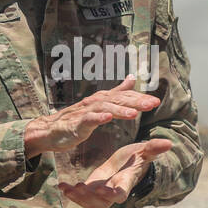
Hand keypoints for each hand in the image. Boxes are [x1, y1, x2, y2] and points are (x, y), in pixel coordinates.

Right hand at [24, 75, 159, 156]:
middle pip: (118, 100)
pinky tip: (107, 119)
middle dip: (136, 101)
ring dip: (119, 110)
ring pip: (105, 108)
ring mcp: (85, 112)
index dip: (140, 98)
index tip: (156, 101)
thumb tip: (132, 78)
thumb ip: (117, 92)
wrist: (51, 130)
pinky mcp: (76, 123)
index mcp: (103, 99)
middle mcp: (95, 102)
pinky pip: (88, 119)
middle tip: (152, 104)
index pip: (124, 97)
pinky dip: (98, 118)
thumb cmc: (76, 118)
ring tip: (134, 114)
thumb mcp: (100, 104)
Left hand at [57, 138, 171, 207]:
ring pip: (89, 203)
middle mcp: (113, 193)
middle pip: (102, 203)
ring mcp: (101, 194)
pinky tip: (61, 186)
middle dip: (90, 198)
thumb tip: (169, 143)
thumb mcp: (144, 151)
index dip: (113, 194)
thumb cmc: (137, 158)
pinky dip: (71, 193)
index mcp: (125, 183)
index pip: (120, 194)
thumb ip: (154, 148)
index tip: (105, 190)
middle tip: (79, 188)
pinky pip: (80, 198)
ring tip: (67, 188)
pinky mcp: (91, 191)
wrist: (128, 165)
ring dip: (78, 198)